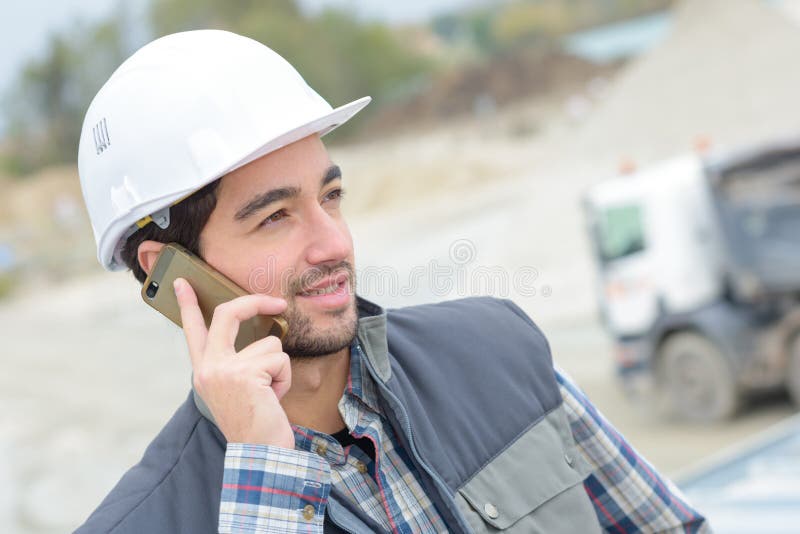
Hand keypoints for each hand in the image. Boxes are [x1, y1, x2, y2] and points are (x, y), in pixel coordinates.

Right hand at [173, 277, 293, 448]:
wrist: (259, 453)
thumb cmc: (255, 420)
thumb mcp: (240, 387)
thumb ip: (240, 361)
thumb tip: (264, 336)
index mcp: (205, 371)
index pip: (193, 330)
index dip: (188, 304)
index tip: (182, 282)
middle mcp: (208, 368)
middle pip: (228, 314)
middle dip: (255, 302)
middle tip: (278, 302)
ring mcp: (224, 370)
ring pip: (269, 343)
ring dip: (279, 368)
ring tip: (270, 393)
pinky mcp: (244, 374)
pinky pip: (279, 359)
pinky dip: (284, 378)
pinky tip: (274, 398)